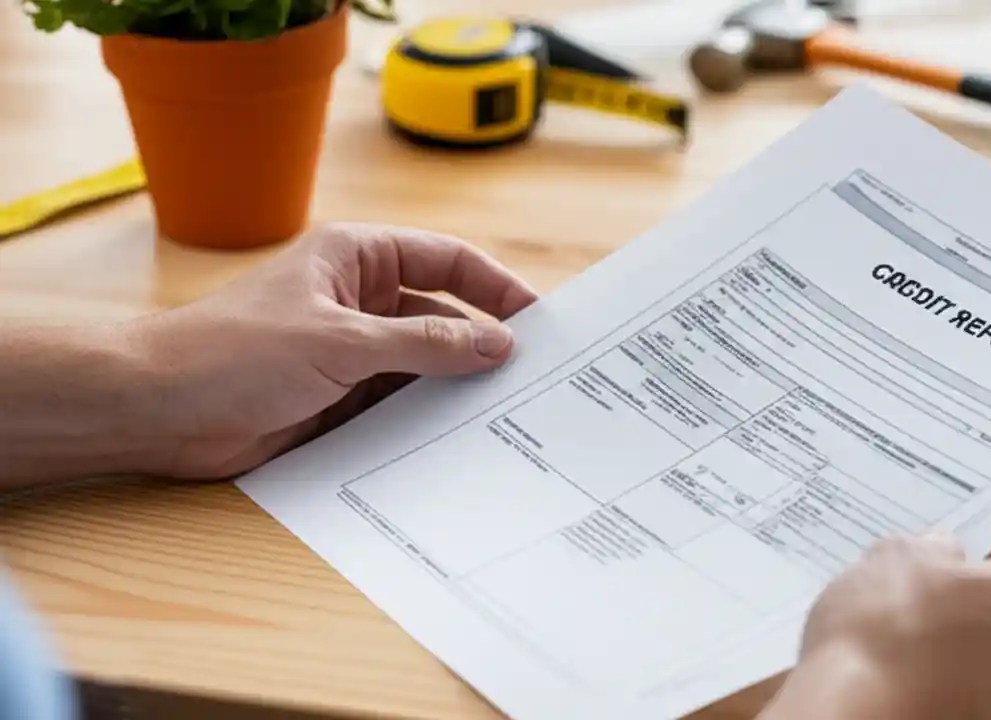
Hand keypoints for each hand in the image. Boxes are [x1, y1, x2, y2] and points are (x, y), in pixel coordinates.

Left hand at [129, 222, 536, 477]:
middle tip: (536, 374)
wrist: (157, 411)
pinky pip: (397, 404)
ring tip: (507, 412)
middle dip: (483, 341)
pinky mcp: (338, 397)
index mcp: (356, 258)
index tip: (540, 319)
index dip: (495, 286)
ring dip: (455, 385)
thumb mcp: (341, 342)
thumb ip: (423, 343)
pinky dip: (424, 418)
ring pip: (423, 364)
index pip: (446, 260)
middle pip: (441, 313)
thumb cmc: (235, 353)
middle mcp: (358, 300)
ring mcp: (350, 351)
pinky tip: (458, 438)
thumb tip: (496, 344)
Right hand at [762, 501, 990, 719]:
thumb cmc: (882, 633)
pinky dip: (951, 653)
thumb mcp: (899, 555)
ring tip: (912, 591)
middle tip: (949, 539)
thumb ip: (934, 546)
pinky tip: (905, 638)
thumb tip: (946, 555)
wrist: (850, 719)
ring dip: (968, 613)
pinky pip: (977, 672)